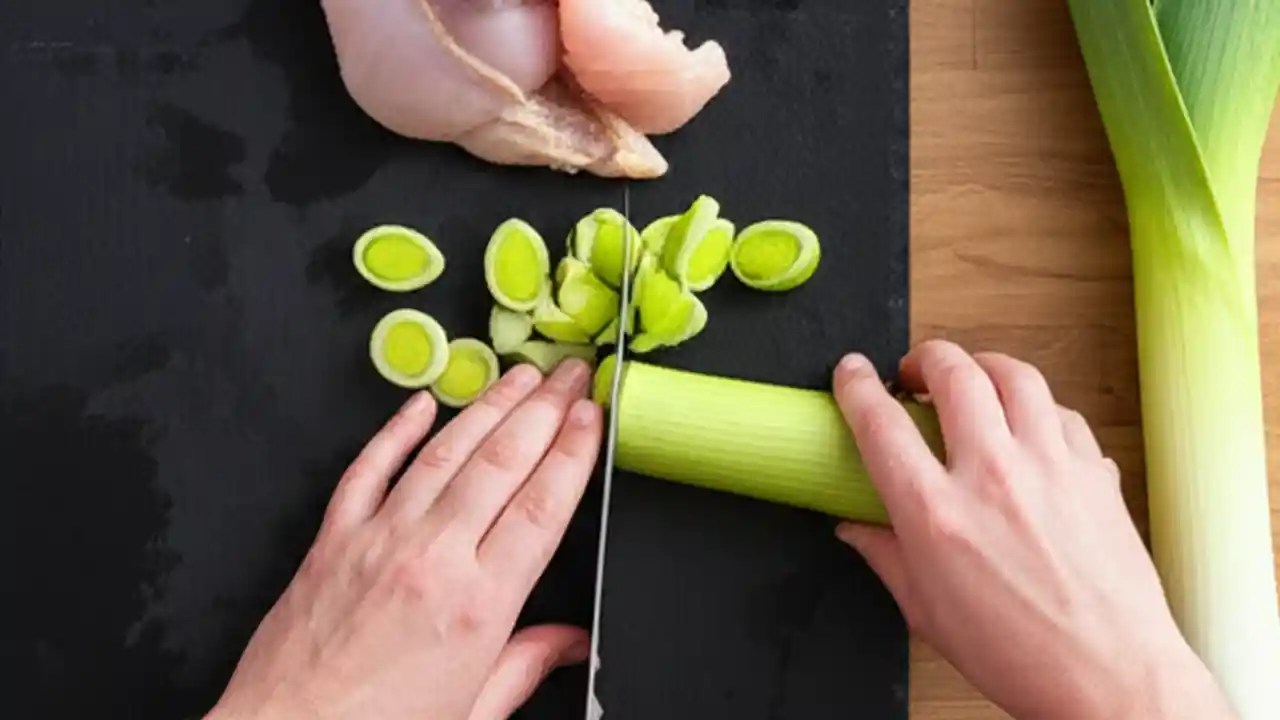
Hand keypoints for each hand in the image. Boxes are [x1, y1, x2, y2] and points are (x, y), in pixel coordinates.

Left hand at [208, 361, 602, 719]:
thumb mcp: (474, 712)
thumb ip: (526, 665)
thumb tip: (571, 643)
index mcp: (478, 606)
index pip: (542, 506)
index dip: (573, 452)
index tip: (591, 415)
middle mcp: (432, 559)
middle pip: (502, 463)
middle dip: (544, 409)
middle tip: (569, 373)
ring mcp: (378, 540)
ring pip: (444, 453)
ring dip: (488, 406)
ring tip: (520, 377)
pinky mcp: (332, 539)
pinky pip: (369, 468)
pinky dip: (397, 430)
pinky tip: (423, 403)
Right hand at [831, 341, 1234, 719]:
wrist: (1110, 677)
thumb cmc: (1021, 654)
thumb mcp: (927, 613)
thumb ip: (886, 557)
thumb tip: (857, 528)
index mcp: (937, 514)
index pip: (881, 423)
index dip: (857, 386)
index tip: (852, 374)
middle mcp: (992, 476)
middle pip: (952, 373)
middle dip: (924, 358)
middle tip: (915, 372)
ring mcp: (1050, 467)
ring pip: (1014, 375)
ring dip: (983, 365)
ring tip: (971, 378)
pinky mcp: (1095, 473)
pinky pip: (1063, 412)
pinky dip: (1037, 406)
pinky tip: (1028, 424)